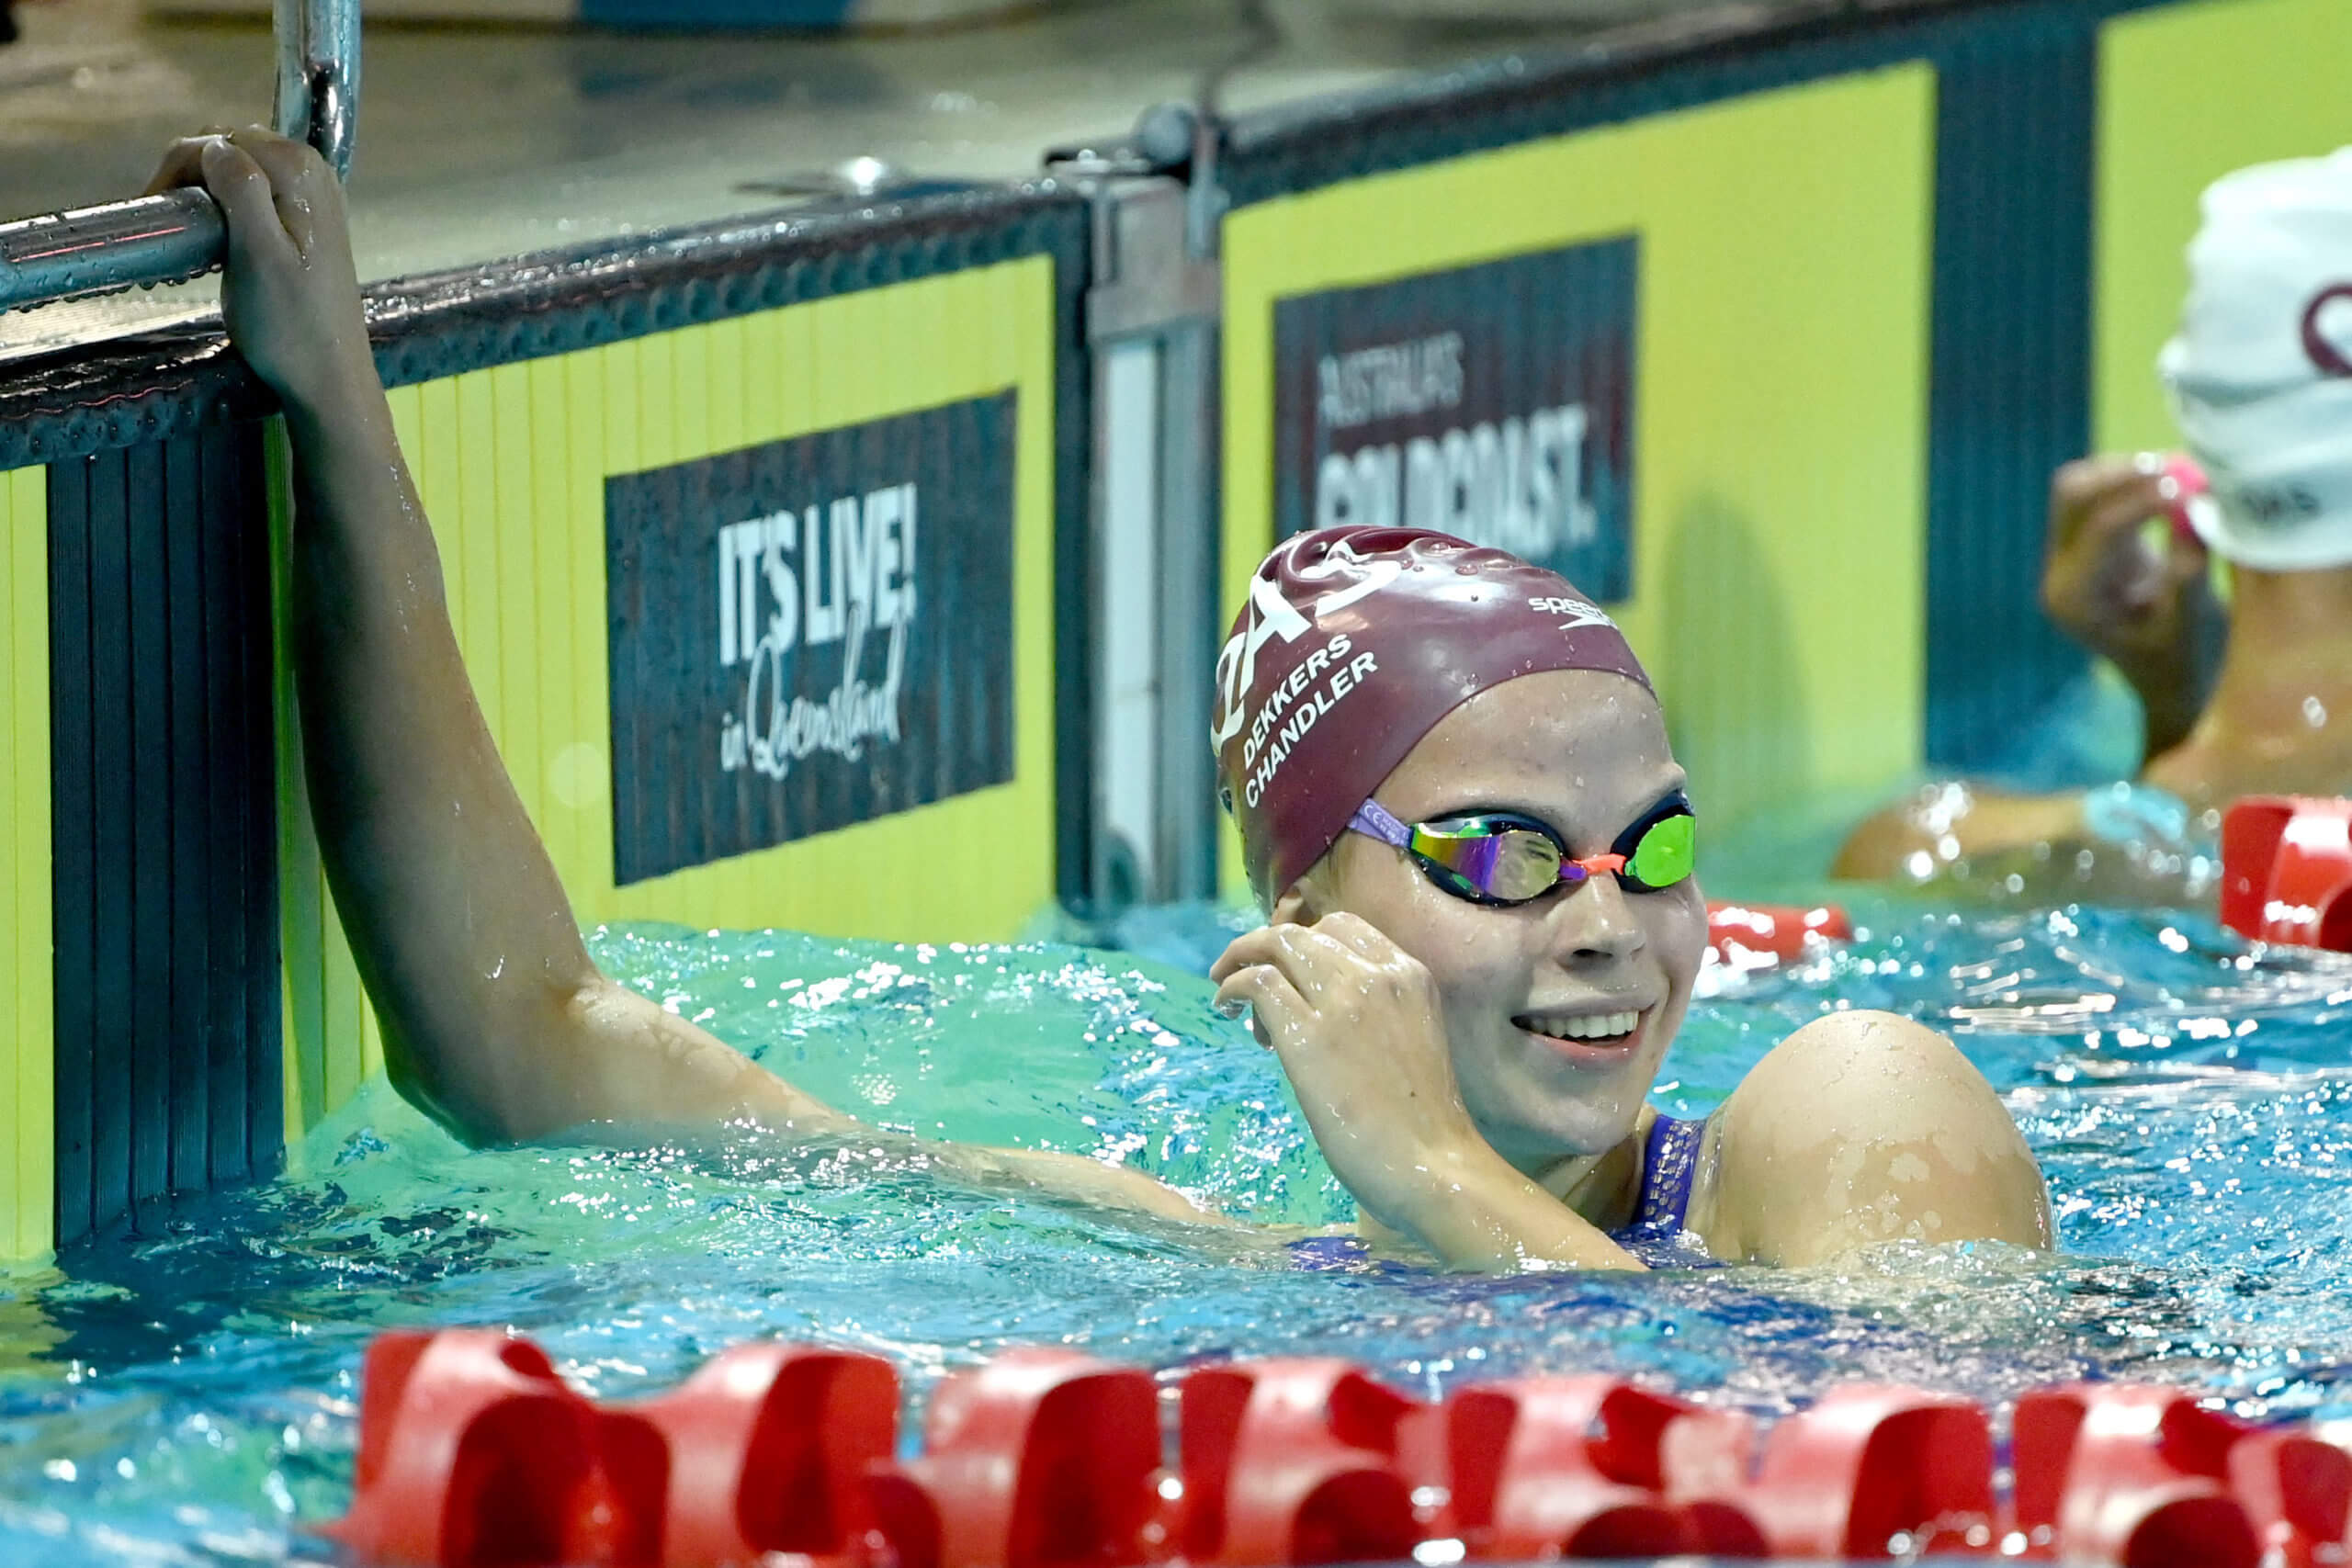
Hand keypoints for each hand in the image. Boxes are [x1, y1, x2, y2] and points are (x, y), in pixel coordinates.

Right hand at [146, 127, 371, 410]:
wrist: (328, 378)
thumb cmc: (290, 325)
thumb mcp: (259, 253)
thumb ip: (241, 190)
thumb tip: (215, 145)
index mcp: (300, 170)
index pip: (215, 142)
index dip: (177, 171)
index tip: (154, 214)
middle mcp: (313, 171)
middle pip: (227, 150)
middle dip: (189, 181)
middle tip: (170, 233)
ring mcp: (314, 196)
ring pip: (237, 171)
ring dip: (204, 196)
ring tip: (189, 243)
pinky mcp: (307, 222)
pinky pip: (254, 195)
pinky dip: (226, 210)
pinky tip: (215, 245)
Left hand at [1210, 914, 1486, 1235]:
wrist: (1434, 1166)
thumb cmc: (1427, 1123)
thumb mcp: (1412, 1038)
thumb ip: (1377, 1012)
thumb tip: (1319, 1012)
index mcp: (1411, 975)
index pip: (1345, 929)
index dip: (1307, 944)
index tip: (1290, 974)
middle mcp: (1378, 974)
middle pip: (1306, 932)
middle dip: (1268, 947)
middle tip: (1245, 979)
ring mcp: (1343, 1001)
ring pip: (1277, 945)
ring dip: (1242, 959)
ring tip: (1228, 997)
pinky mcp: (1308, 1035)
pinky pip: (1257, 983)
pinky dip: (1232, 986)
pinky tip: (1225, 1009)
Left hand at [2041, 454, 2212, 702]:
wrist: (2170, 680)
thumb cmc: (2183, 661)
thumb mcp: (2190, 624)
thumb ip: (2187, 574)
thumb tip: (2191, 513)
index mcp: (2074, 598)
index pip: (2099, 529)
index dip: (2144, 500)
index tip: (2191, 483)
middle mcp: (2060, 573)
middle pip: (2072, 494)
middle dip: (2123, 473)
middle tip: (2181, 466)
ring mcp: (2070, 556)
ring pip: (2080, 487)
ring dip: (2128, 471)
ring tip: (2184, 472)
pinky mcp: (2092, 543)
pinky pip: (2100, 495)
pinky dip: (2134, 481)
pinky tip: (2175, 481)